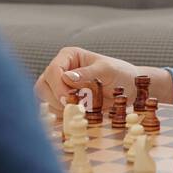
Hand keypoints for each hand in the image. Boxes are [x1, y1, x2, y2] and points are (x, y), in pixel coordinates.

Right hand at [34, 45, 172, 113]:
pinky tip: (76, 115)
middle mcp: (60, 70)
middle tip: (74, 106)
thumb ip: (88, 73)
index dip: (58, 85)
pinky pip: (52, 111)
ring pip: (44, 100)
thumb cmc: (121, 74)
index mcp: (69, 56)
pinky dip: (62, 115)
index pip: (53, 70)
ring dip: (59, 109)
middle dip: (56, 98)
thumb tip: (67, 77)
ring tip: (81, 109)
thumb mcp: (108, 70)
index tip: (69, 98)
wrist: (129, 90)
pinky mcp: (62, 102)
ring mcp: (58, 87)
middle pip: (43, 85)